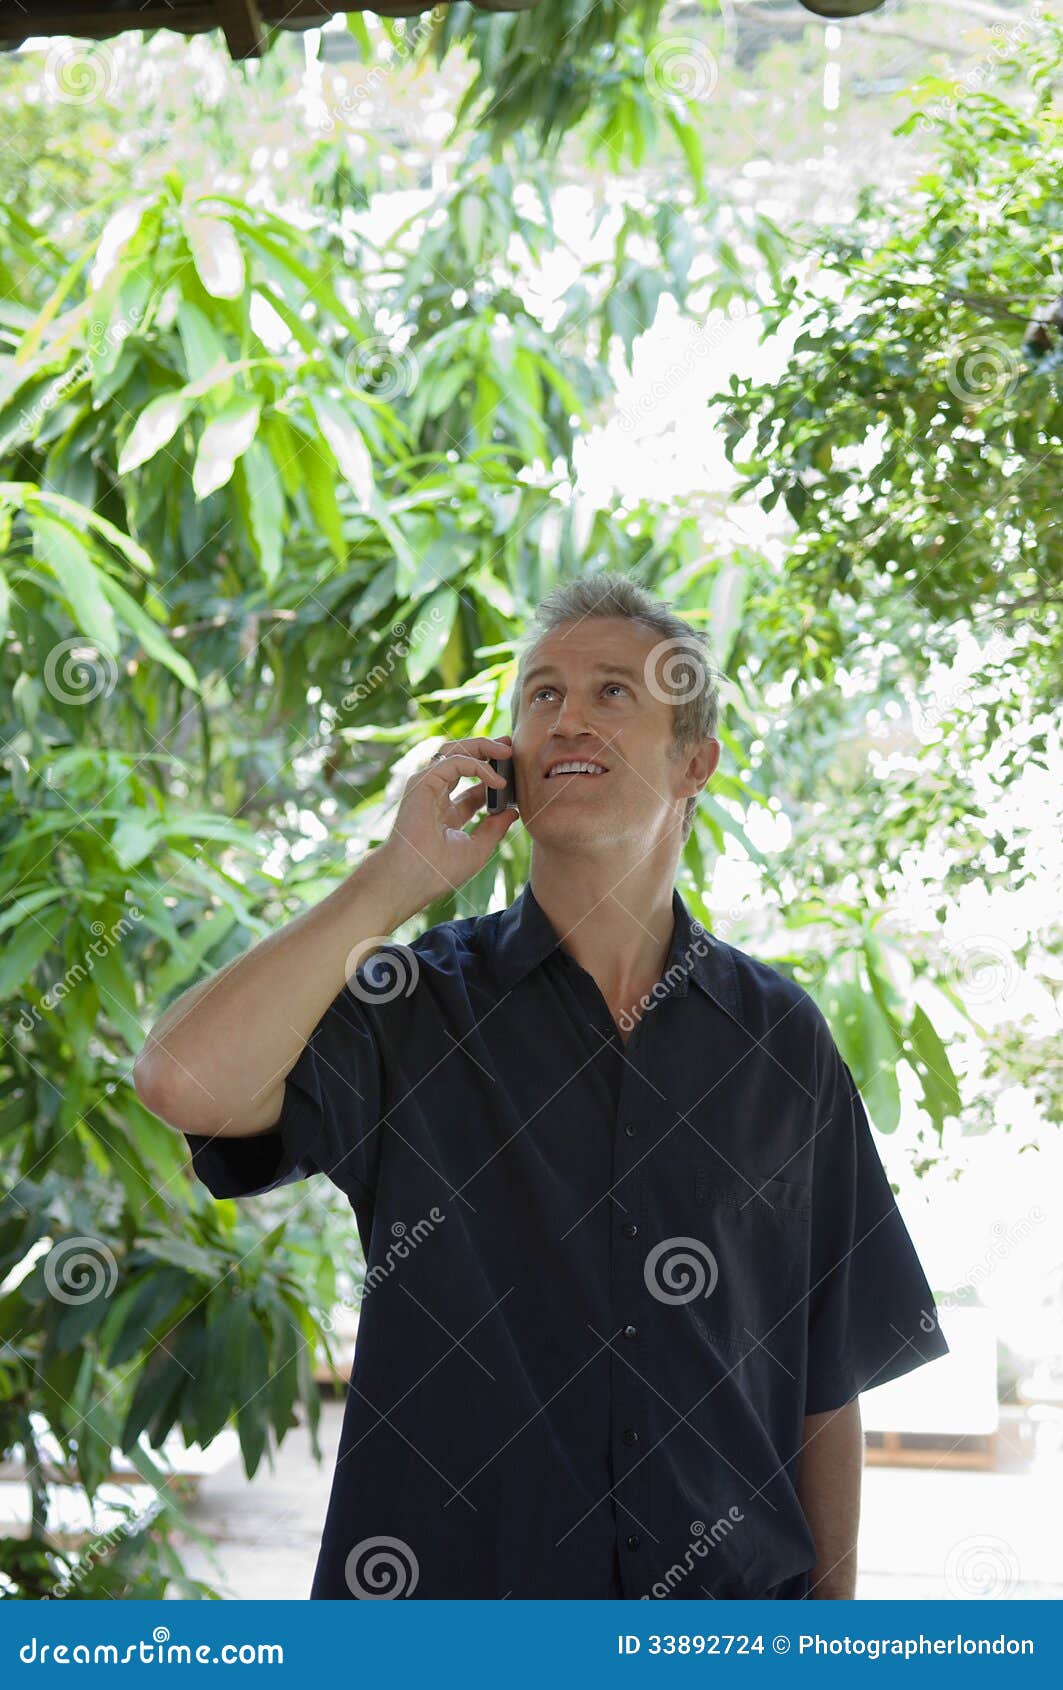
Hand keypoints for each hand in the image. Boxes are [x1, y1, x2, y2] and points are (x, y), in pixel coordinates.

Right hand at [379, 735, 518, 911]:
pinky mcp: (423, 782)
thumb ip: (494, 828)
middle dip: (488, 751)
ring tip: (507, 751)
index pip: (474, 787)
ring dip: (482, 747)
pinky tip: (497, 781)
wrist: (413, 877)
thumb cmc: (439, 870)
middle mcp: (436, 795)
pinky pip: (454, 761)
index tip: (517, 777)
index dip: (495, 778)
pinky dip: (478, 766)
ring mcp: (428, 786)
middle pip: (463, 761)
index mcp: (446, 812)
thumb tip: (512, 812)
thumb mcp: (477, 848)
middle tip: (511, 748)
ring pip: (455, 751)